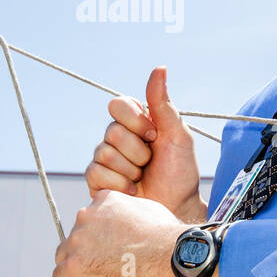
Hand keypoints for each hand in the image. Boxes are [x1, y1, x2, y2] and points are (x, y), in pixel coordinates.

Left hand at [53, 190, 190, 276]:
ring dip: (79, 267)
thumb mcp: (150, 212)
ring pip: (65, 256)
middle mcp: (86, 215)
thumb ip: (130, 216)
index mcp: (104, 200)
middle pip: (75, 238)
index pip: (90, 219)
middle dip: (88, 252)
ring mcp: (78, 240)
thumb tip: (130, 225)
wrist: (173, 259)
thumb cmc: (169, 241)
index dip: (99, 237)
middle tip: (110, 267)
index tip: (114, 250)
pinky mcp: (74, 266)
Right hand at [84, 66, 206, 221]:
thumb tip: (159, 68)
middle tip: (151, 162)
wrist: (176, 208)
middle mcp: (117, 137)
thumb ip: (162, 103)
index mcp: (134, 122)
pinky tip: (132, 191)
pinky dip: (120, 184)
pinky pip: (96, 173)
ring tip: (143, 177)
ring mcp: (105, 159)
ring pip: (104, 154)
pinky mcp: (97, 181)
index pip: (117, 105)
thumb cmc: (180, 172)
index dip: (135, 121)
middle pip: (112, 131)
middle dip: (138, 151)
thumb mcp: (177, 135)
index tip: (154, 135)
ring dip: (130, 170)